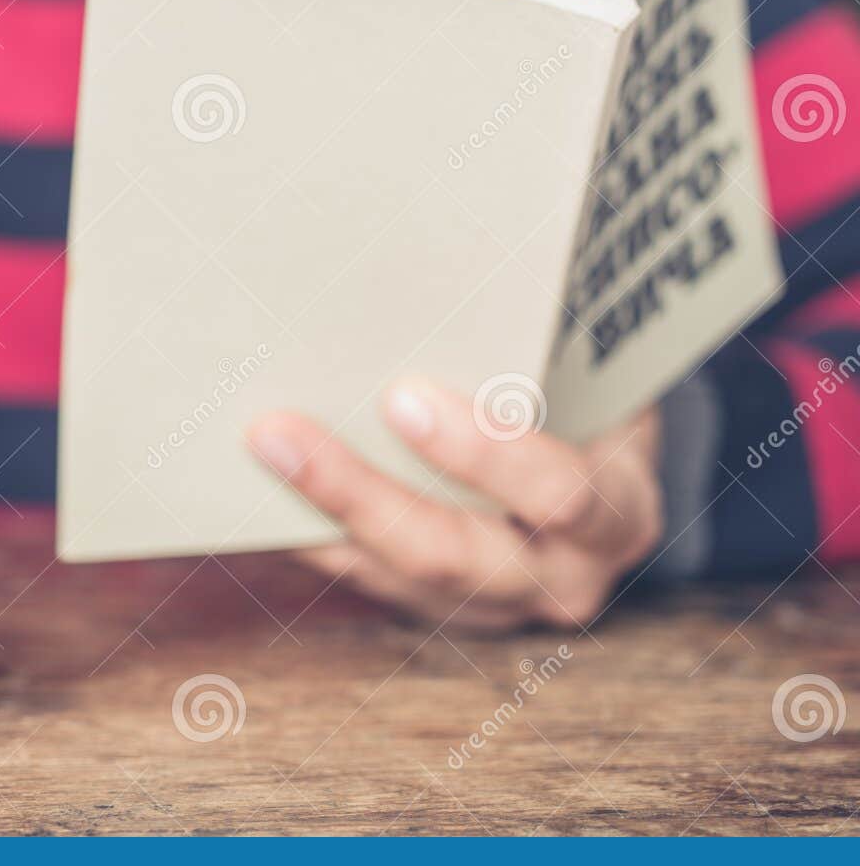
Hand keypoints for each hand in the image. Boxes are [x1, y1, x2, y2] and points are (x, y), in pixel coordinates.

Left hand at [247, 378, 661, 631]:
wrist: (603, 488)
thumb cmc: (595, 407)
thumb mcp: (602, 377)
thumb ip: (553, 341)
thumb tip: (459, 257)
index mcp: (617, 514)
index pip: (558, 494)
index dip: (484, 453)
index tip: (404, 396)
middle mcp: (556, 579)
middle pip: (448, 552)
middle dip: (356, 490)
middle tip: (277, 429)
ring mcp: (486, 606)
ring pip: (386, 573)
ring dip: (309, 510)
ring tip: (248, 447)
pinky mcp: (426, 608)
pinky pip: (353, 578)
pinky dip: (300, 531)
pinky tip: (248, 485)